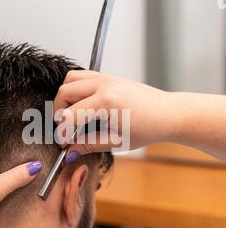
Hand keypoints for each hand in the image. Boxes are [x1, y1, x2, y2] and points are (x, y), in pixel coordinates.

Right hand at [54, 70, 173, 155]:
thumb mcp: (117, 141)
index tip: (64, 143)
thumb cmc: (148, 128)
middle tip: (65, 129)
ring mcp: (106, 77)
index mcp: (106, 103)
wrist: (168, 113)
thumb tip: (70, 151)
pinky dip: (76, 88)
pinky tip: (83, 104)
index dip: (63, 132)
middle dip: (58, 112)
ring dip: (65, 96)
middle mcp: (104, 85)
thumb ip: (89, 144)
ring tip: (71, 114)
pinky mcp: (109, 76)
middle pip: (65, 92)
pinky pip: (83, 76)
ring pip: (71, 79)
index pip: (70, 116)